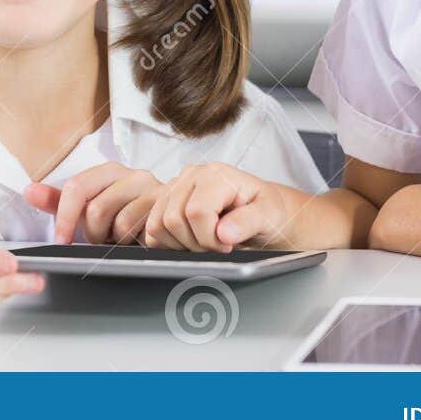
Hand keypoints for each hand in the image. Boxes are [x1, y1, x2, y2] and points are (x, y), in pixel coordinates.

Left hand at [23, 162, 161, 243]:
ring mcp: (155, 192)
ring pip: (119, 226)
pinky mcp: (168, 212)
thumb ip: (60, 201)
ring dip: (114, 242)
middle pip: (96, 211)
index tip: (61, 240)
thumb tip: (29, 192)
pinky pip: (141, 236)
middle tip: (103, 237)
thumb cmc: (125, 214)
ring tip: (122, 238)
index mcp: (111, 171)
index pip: (76, 188)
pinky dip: (135, 244)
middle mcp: (134, 176)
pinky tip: (140, 239)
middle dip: (93, 234)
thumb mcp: (90, 206)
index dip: (65, 218)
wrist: (169, 220)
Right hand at [145, 163, 288, 251]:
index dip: (210, 238)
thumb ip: (248, 221)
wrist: (261, 210)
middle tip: (218, 245)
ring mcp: (175, 186)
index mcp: (216, 174)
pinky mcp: (165, 201)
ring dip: (182, 244)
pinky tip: (191, 240)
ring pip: (157, 225)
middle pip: (173, 220)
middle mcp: (192, 175)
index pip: (196, 212)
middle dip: (196, 243)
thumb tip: (224, 233)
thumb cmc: (266, 211)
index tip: (228, 244)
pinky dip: (168, 243)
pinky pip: (151, 230)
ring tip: (205, 241)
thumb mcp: (269, 215)